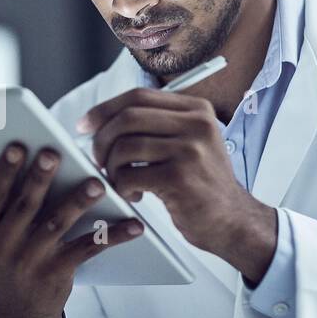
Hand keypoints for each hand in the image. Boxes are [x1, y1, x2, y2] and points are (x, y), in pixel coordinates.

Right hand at [0, 144, 143, 317]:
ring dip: (78, 203)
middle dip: (39, 179)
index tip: (16, 147)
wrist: (17, 311)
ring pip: (57, 226)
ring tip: (96, 184)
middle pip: (24, 207)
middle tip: (54, 152)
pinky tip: (134, 224)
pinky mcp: (59, 273)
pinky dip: (112, 236)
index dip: (4, 172)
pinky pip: (88, 250)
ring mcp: (31, 262)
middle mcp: (3, 247)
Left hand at [78, 88, 277, 283]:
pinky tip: (136, 194)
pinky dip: (123, 187)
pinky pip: (129, 175)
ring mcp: (189, 150)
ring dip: (111, 167)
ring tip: (121, 180)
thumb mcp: (190, 142)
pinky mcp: (179, 178)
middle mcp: (197, 124)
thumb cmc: (201, 183)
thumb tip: (100, 120)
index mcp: (197, 109)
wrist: (232, 221)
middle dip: (102, 140)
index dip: (104, 110)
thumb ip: (156, 124)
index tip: (84, 126)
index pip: (138, 97)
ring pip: (124, 147)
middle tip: (98, 160)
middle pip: (127, 118)